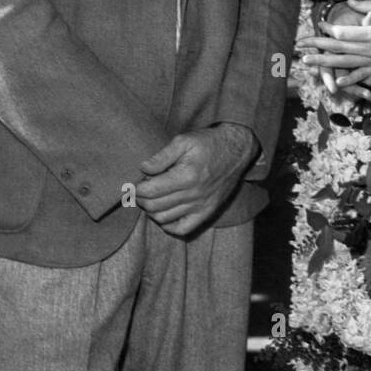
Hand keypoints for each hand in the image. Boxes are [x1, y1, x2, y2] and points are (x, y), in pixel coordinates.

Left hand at [136, 122, 258, 236]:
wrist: (237, 150)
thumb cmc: (208, 143)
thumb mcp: (184, 141)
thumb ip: (162, 156)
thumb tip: (143, 169)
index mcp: (187, 176)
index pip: (150, 191)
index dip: (136, 189)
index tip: (133, 183)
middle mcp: (194, 194)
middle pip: (154, 206)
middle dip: (140, 199)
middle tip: (139, 190)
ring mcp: (201, 206)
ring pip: (164, 218)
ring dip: (151, 210)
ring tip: (151, 198)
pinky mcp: (207, 212)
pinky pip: (183, 229)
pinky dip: (168, 225)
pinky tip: (164, 213)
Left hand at [299, 0, 370, 79]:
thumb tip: (351, 2)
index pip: (345, 33)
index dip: (329, 29)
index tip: (318, 24)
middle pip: (339, 50)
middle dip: (317, 48)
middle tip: (299, 47)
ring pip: (346, 64)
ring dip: (325, 64)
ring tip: (307, 63)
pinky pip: (361, 77)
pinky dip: (348, 80)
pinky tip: (334, 83)